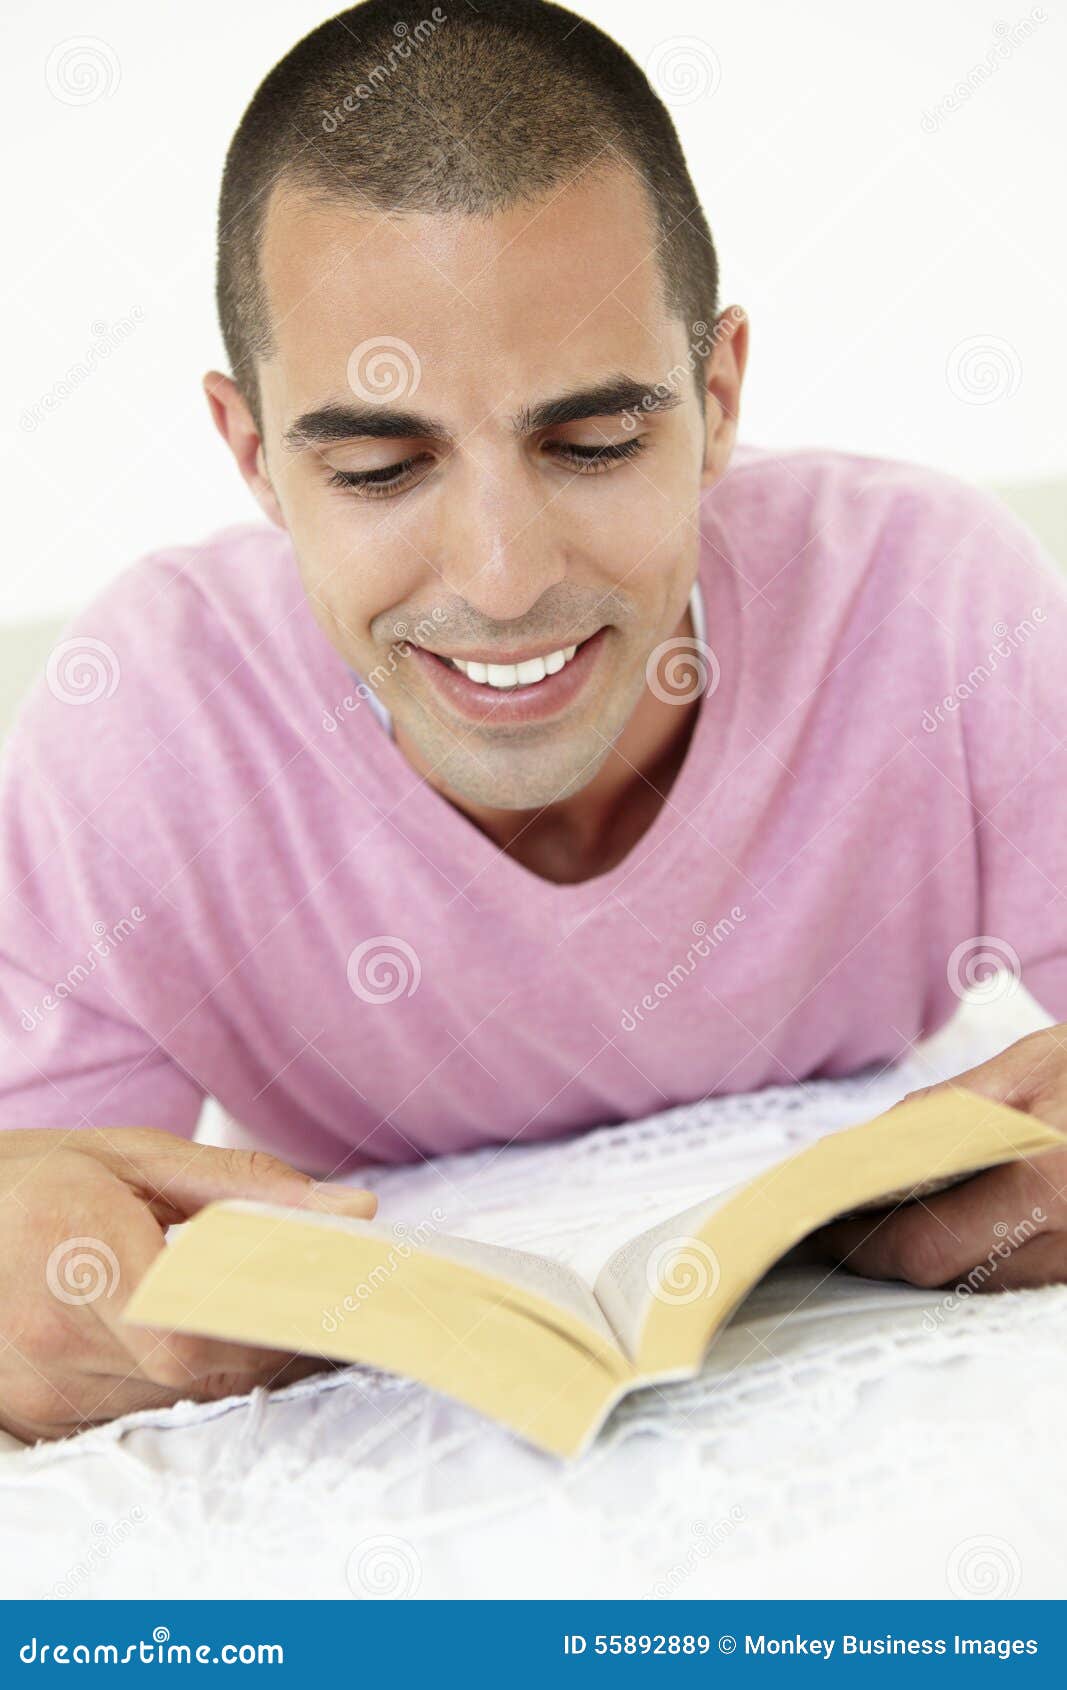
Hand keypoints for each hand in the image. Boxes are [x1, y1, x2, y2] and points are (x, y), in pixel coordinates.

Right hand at [0, 1126, 376, 1441]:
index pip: (191, 1320)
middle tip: (313, 1302)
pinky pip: (139, 1412)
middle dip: (266, 1339)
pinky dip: (180, 1382)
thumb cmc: (40, 1179)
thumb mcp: (135, 1156)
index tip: (326, 1295)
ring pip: (176, 1399)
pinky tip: (190, 1337)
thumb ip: (244, 1186)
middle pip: (195, 1367)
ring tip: (252, 1310)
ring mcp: (38, 1384)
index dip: (267, 1318)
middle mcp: (49, 1327)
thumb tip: (351, 1208)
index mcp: (74, 1242)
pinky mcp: (37, 1418)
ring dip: (229, 1362)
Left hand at [815, 1026, 1066, 1290]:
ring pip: (982, 1282)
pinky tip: (948, 1224)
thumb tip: (877, 1144)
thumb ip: (951, 1109)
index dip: (861, 1241)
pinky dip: (978, 1255)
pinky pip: (1022, 1274)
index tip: (818, 1223)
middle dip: (884, 1254)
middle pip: (947, 1275)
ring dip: (929, 1259)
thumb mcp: (1034, 1066)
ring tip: (879, 1224)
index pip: (925, 1244)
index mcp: (1047, 1185)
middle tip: (836, 1227)